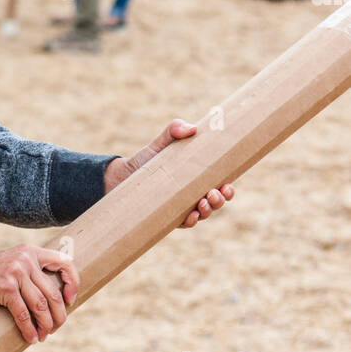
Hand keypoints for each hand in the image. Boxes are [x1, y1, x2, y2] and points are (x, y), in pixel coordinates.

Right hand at [0, 245, 78, 345]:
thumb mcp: (10, 265)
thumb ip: (29, 274)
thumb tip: (50, 300)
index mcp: (30, 252)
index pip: (65, 263)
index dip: (73, 283)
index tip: (69, 301)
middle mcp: (26, 259)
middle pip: (53, 293)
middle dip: (58, 315)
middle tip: (54, 329)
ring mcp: (16, 272)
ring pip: (41, 305)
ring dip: (46, 325)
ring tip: (43, 336)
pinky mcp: (5, 287)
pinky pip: (24, 314)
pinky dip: (29, 329)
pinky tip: (31, 338)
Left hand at [103, 119, 234, 227]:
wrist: (122, 175)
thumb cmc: (147, 158)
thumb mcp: (162, 141)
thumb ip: (175, 129)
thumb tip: (191, 129)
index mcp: (198, 177)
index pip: (220, 185)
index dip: (229, 188)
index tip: (228, 185)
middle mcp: (193, 194)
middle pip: (216, 202)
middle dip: (220, 200)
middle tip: (213, 193)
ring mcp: (181, 206)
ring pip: (203, 214)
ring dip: (208, 210)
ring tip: (203, 203)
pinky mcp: (167, 216)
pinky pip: (183, 223)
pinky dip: (190, 221)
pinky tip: (190, 216)